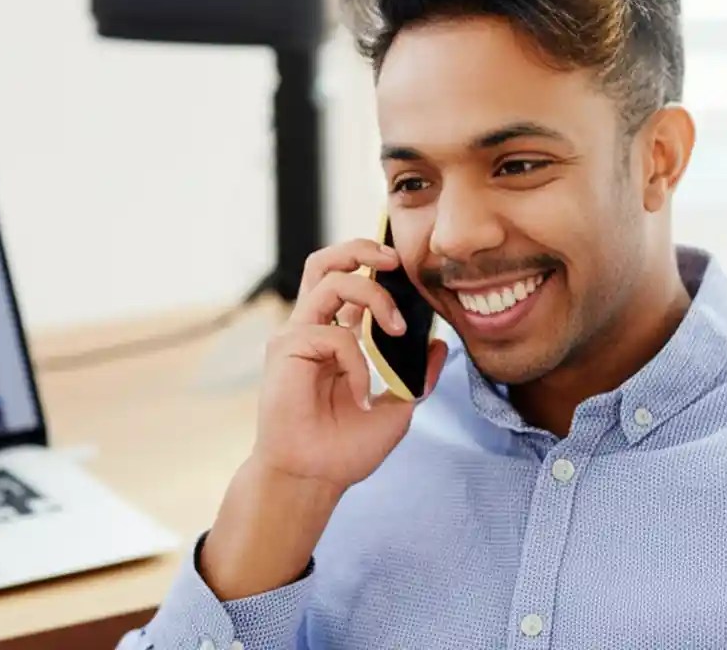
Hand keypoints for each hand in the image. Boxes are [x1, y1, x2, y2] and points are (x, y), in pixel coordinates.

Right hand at [256, 239, 449, 490]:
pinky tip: (359, 396)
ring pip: (330, 279)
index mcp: (337, 337)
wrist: (313, 478)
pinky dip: (356, 362)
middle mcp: (314, 328)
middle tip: (397, 260)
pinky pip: (333, 334)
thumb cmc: (345, 448)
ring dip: (371, 293)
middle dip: (362, 248)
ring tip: (396, 326)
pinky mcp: (286, 347)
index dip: (378, 270)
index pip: (353, 282)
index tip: (411, 278)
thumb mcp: (398, 407)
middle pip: (328, 262)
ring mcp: (298, 334)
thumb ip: (418, 376)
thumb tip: (441, 345)